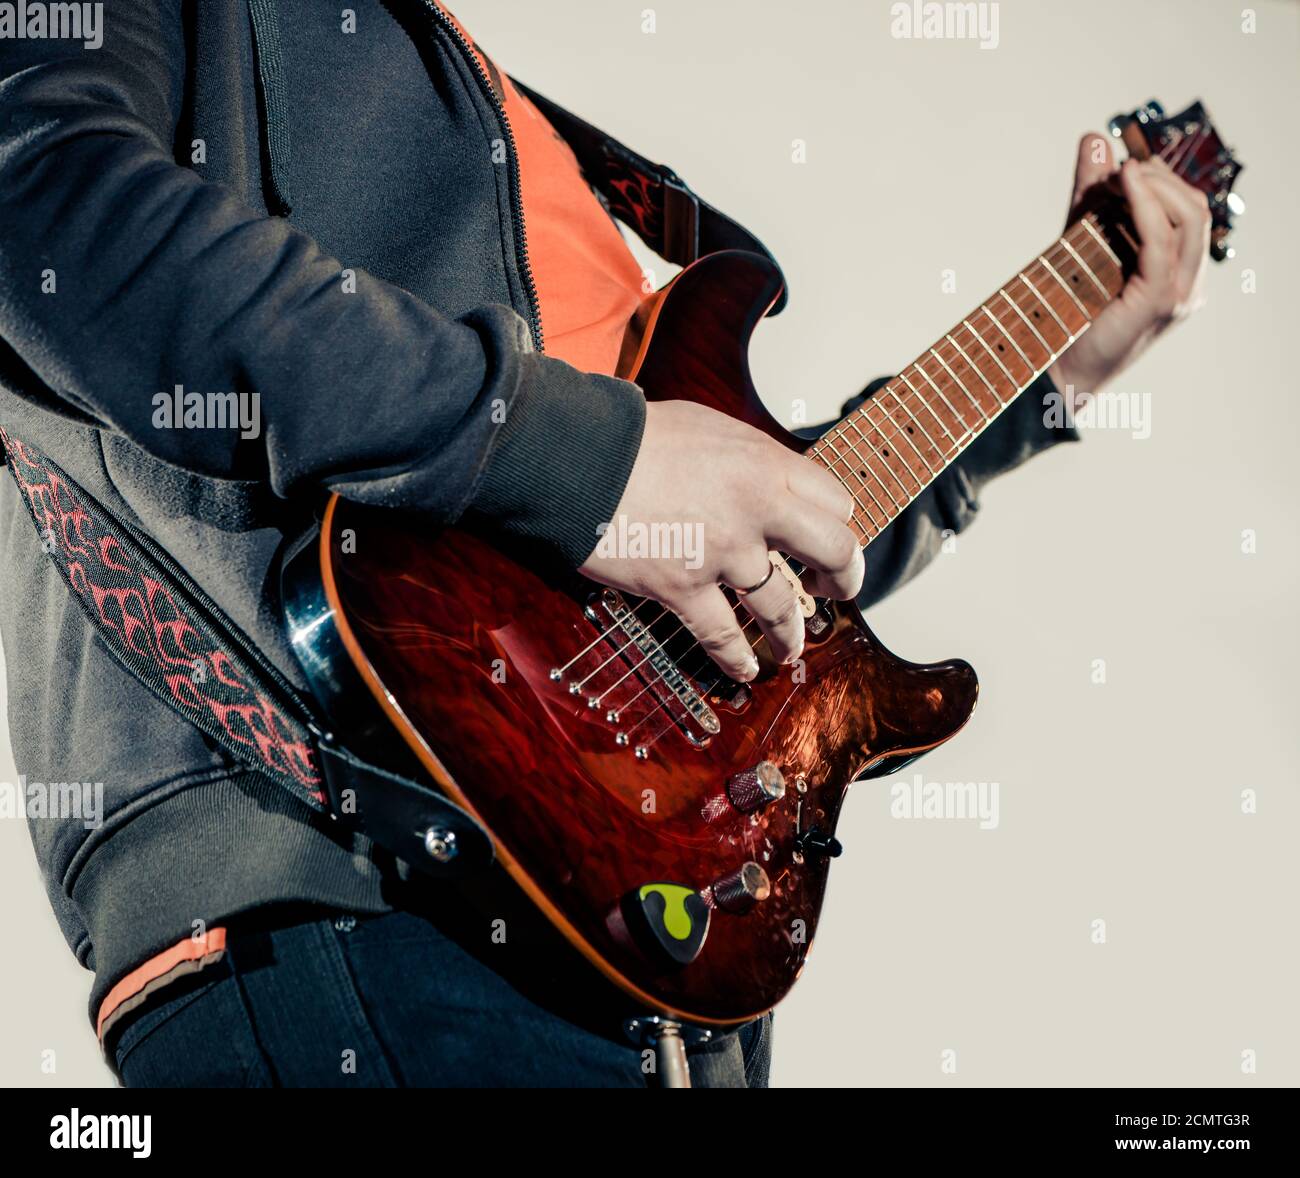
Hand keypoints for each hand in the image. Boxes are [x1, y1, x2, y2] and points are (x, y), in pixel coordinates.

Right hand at [580, 399, 864, 681]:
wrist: (579, 459)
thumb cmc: (634, 437)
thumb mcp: (710, 429)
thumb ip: (748, 460)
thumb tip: (766, 482)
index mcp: (766, 465)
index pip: (834, 502)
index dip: (836, 524)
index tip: (827, 540)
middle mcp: (757, 511)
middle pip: (834, 552)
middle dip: (844, 579)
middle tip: (835, 592)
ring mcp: (723, 554)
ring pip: (781, 607)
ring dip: (791, 632)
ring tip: (792, 645)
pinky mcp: (682, 588)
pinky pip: (723, 637)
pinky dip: (737, 659)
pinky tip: (745, 668)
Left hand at [1048, 133, 1209, 402]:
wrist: (1053, 371)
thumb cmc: (1067, 313)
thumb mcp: (1080, 241)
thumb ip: (1090, 196)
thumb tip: (1095, 138)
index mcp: (1178, 273)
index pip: (1187, 210)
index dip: (1159, 180)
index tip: (1120, 167)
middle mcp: (1188, 284)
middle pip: (1195, 207)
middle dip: (1160, 177)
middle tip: (1119, 168)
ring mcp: (1179, 294)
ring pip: (1189, 217)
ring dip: (1154, 185)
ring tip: (1119, 173)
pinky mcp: (1159, 300)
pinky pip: (1162, 240)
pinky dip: (1144, 205)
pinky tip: (1122, 185)